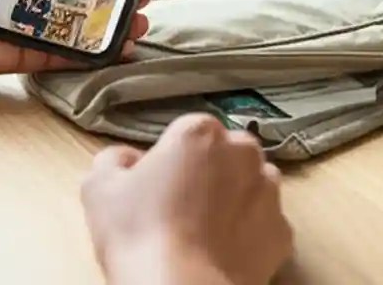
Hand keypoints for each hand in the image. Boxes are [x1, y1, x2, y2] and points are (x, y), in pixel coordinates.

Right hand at [81, 114, 293, 284]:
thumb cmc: (140, 233)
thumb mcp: (99, 189)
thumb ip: (114, 160)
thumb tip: (127, 159)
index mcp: (199, 133)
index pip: (186, 132)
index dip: (170, 158)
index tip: (157, 184)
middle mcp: (242, 153)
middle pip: (226, 153)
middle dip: (209, 171)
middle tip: (181, 205)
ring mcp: (269, 193)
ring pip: (252, 184)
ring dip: (234, 197)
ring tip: (204, 230)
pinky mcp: (283, 232)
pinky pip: (264, 224)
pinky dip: (249, 233)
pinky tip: (223, 250)